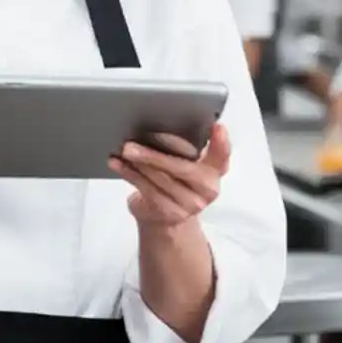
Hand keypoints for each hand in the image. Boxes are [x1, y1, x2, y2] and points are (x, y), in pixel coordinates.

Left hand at [110, 124, 230, 227]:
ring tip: (124, 152)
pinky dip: (130, 175)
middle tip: (131, 145)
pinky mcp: (171, 213)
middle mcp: (208, 188)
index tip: (217, 127)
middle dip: (153, 155)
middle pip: (181, 167)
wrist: (167, 218)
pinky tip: (119, 165)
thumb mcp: (185, 161)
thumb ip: (185, 146)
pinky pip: (147, 190)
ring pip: (160, 179)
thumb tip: (162, 123)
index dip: (221, 142)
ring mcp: (190, 204)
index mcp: (215, 169)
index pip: (222, 155)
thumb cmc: (175, 179)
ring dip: (138, 164)